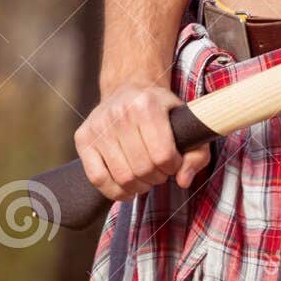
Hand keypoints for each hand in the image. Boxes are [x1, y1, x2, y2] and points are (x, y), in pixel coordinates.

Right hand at [74, 82, 212, 203]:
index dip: (173, 166)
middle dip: (157, 177)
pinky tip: (126, 185)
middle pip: (143, 169)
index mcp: (147, 104)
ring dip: (138, 186)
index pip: (163, 155)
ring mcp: (99, 126)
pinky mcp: (83, 138)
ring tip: (144, 176)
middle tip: (159, 170)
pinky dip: (115, 191)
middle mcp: (120, 113)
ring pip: (122, 178)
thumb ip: (197, 153)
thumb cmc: (162, 110)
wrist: (129, 89)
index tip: (173, 161)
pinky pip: (98, 179)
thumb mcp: (187, 123)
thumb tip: (183, 180)